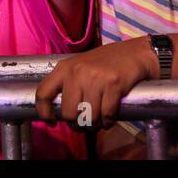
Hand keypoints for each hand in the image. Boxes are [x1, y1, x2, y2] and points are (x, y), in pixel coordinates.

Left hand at [35, 37, 155, 128]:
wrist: (134, 53)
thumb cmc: (106, 62)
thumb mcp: (80, 66)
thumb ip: (68, 84)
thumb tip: (59, 112)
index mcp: (64, 68)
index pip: (44, 92)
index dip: (44, 112)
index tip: (52, 121)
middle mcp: (77, 72)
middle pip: (68, 113)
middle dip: (77, 124)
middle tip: (84, 123)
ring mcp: (95, 78)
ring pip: (88, 117)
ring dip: (95, 125)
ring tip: (99, 121)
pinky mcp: (113, 85)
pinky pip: (106, 115)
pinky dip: (108, 122)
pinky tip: (109, 118)